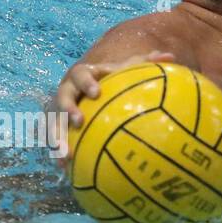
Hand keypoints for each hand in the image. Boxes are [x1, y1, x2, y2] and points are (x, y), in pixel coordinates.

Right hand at [52, 51, 174, 167]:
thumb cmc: (111, 76)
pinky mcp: (54, 123)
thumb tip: (170, 56)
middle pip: (62, 97)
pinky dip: (57, 151)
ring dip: (56, 136)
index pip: (81, 74)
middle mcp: (67, 89)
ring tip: (65, 153)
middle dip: (67, 109)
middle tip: (79, 121)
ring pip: (52, 120)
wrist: (87, 85)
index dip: (86, 83)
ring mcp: (58, 107)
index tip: (97, 93)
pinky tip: (65, 166)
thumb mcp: (126, 67)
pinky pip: (52, 137)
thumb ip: (145, 62)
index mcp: (84, 74)